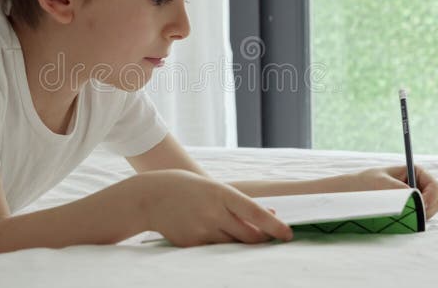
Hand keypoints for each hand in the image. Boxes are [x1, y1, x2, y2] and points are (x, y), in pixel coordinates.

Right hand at [138, 169, 293, 246]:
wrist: (149, 197)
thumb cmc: (186, 188)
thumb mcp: (213, 188)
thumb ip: (238, 202)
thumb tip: (268, 213)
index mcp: (221, 193)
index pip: (255, 213)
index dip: (274, 225)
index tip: (288, 234)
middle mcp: (214, 213)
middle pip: (249, 235)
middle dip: (264, 239)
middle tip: (274, 239)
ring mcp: (202, 231)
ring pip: (234, 245)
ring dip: (243, 242)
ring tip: (241, 233)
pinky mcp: (192, 244)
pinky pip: (215, 250)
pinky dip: (222, 245)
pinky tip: (212, 232)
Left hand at [349, 165, 437, 219]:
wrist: (351, 193)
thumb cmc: (365, 183)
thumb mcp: (382, 184)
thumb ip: (401, 191)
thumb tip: (417, 200)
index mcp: (415, 173)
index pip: (434, 186)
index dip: (432, 197)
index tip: (423, 206)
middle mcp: (418, 186)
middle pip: (435, 201)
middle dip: (427, 210)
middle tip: (414, 216)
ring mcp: (414, 200)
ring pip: (428, 212)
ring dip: (419, 217)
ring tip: (401, 216)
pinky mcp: (408, 211)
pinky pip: (418, 219)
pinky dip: (413, 221)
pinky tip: (400, 220)